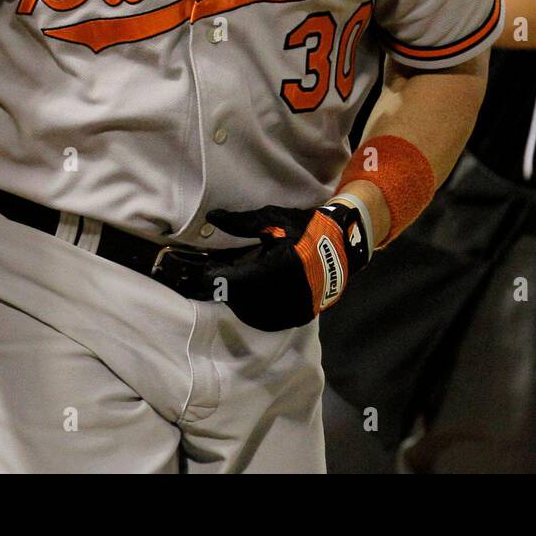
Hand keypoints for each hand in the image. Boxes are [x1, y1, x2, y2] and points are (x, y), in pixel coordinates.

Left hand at [184, 202, 371, 331]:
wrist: (344, 245)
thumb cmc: (306, 228)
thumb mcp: (274, 220)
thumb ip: (241, 223)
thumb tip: (212, 218)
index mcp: (274, 269)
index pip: (226, 283)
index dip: (205, 278)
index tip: (190, 273)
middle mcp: (282, 295)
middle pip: (234, 300)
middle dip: (219, 286)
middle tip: (210, 272)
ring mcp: (291, 309)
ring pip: (247, 312)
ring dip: (235, 297)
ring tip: (231, 279)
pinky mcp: (297, 316)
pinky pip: (264, 317)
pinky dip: (252, 306)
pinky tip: (250, 291)